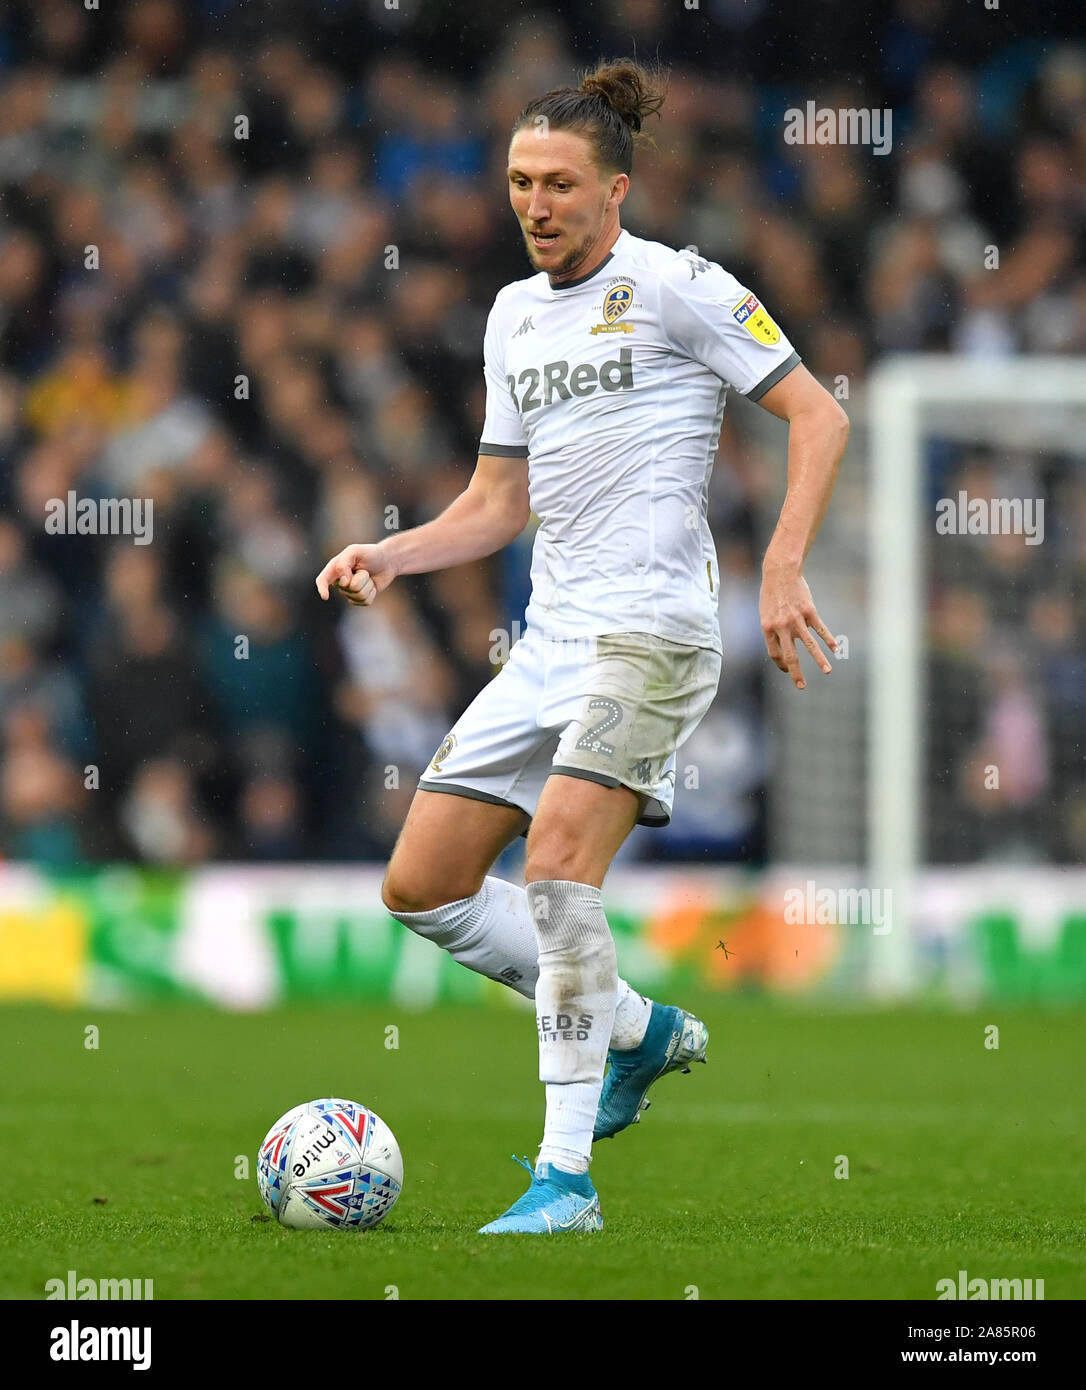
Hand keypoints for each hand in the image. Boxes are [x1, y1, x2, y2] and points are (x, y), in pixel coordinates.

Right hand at [314, 543, 396, 605]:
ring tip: (369, 576)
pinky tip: (372, 584)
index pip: (322, 580)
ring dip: (367, 585)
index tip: (325, 596)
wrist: (387, 561)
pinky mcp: (360, 598)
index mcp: (335, 568)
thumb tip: (344, 582)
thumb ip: (343, 564)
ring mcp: (350, 591)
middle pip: (346, 588)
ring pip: (357, 596)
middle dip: (360, 579)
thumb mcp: (355, 551)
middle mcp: (340, 581)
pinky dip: (372, 592)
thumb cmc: (370, 553)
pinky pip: (365, 602)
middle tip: (365, 570)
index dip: (322, 589)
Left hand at [759, 565, 836, 690]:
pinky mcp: (809, 611)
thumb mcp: (765, 613)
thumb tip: (780, 648)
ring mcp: (796, 619)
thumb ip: (773, 631)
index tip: (787, 670)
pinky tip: (836, 649)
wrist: (780, 572)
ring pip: (809, 645)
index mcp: (768, 628)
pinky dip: (829, 640)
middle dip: (795, 673)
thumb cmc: (772, 594)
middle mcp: (782, 626)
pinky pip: (820, 629)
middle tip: (801, 685)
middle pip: (789, 655)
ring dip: (819, 660)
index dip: (781, 664)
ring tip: (827, 672)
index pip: (775, 654)